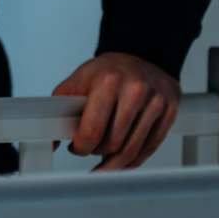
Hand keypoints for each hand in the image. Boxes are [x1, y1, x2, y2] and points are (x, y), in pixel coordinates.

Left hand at [51, 52, 179, 171]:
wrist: (141, 55)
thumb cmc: (107, 71)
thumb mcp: (78, 81)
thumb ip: (60, 110)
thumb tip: (48, 141)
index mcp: (108, 82)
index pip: (92, 132)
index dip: (80, 147)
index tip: (76, 147)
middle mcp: (135, 90)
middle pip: (112, 145)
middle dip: (96, 152)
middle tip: (90, 148)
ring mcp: (155, 101)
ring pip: (132, 151)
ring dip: (114, 162)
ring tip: (103, 161)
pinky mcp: (169, 111)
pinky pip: (150, 149)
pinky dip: (133, 160)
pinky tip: (121, 160)